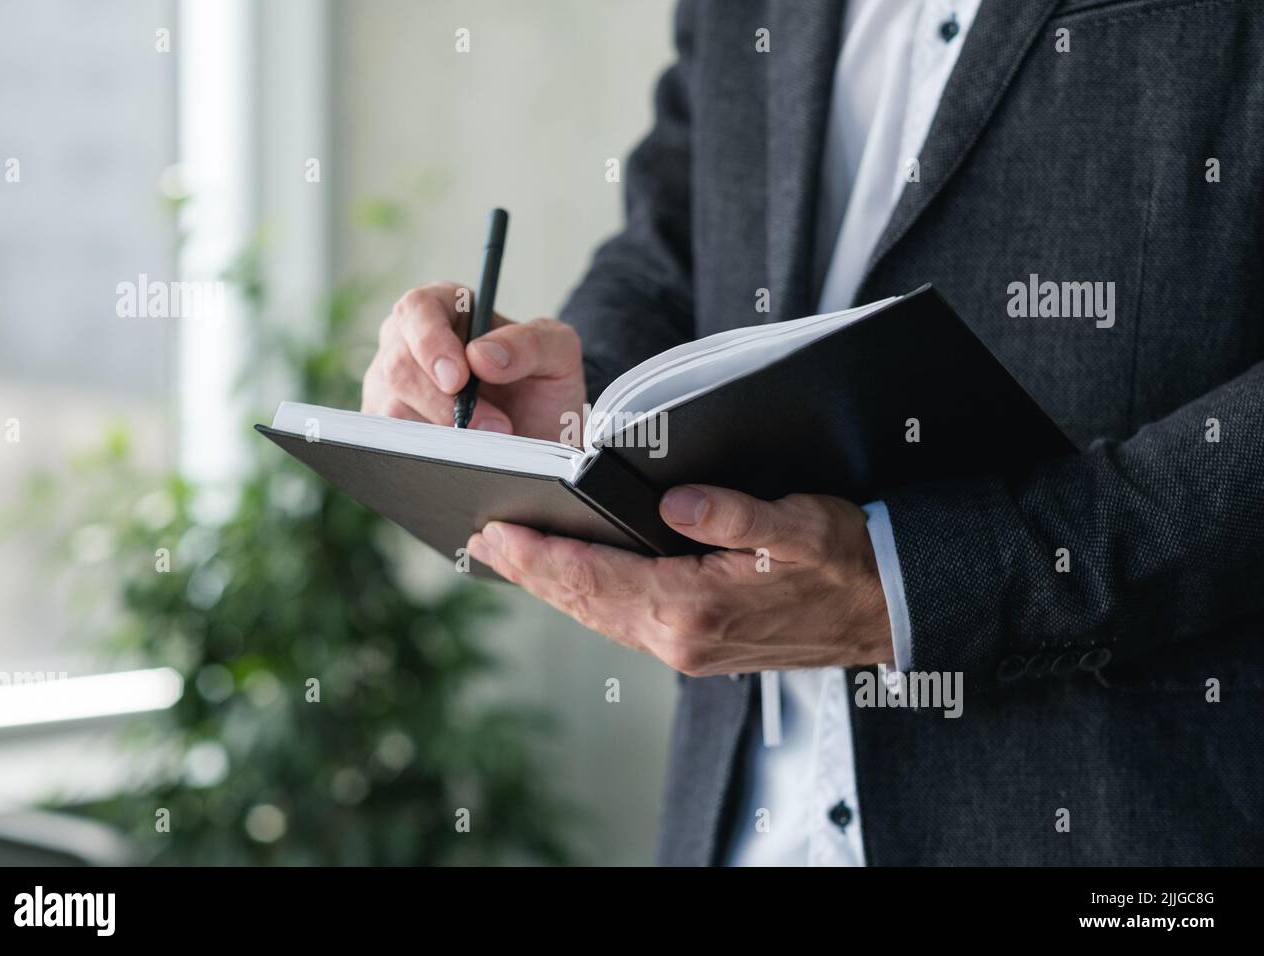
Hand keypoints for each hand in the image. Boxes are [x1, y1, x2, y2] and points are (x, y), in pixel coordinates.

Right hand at [361, 281, 585, 442]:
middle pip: (399, 365)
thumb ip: (530, 342)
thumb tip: (480, 355)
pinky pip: (391, 444)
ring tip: (489, 442)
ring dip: (443, 433)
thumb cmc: (544, 388)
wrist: (541, 442)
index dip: (431, 342)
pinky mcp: (389, 430)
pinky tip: (461, 457)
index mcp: (446, 308)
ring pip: (392, 409)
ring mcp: (392, 388)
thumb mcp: (558, 354)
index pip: (418, 309)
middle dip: (445, 403)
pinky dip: (429, 454)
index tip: (457, 379)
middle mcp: (409, 343)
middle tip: (495, 426)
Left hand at [466, 485, 892, 675]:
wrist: (888, 611)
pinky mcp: (697, 646)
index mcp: (697, 607)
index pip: (597, 577)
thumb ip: (736, 515)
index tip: (496, 532)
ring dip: (555, 587)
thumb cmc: (848, 562)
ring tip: (513, 556)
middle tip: (483, 540)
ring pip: (600, 616)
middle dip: (532, 571)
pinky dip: (589, 598)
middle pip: (585, 602)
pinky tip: (575, 579)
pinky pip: (624, 622)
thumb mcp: (802, 526)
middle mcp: (681, 638)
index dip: (541, 555)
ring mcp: (687, 648)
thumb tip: (677, 502)